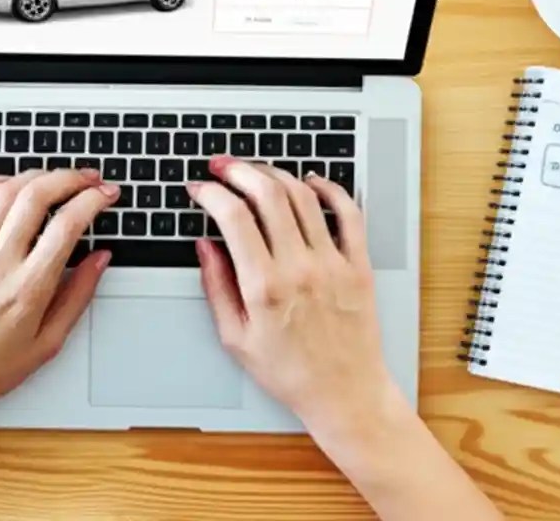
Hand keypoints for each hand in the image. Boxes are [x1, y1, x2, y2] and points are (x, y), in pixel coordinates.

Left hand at [0, 169, 116, 441]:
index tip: (106, 194)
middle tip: (87, 178)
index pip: (68, 225)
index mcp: (29, 288)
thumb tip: (99, 260)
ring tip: (52, 178)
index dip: (93, 200)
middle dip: (70, 178)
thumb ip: (77, 296)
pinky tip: (0, 184)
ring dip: (34, 176)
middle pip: (37, 197)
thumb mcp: (48, 343)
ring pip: (3, 193)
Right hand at [187, 157, 401, 438]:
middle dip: (239, 170)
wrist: (344, 393)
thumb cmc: (289, 372)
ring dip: (276, 173)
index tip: (200, 189)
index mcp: (264, 287)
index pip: (234, 218)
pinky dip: (330, 189)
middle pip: (268, 195)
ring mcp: (332, 264)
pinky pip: (349, 213)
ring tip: (257, 171)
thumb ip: (216, 287)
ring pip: (304, 196)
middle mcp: (299, 269)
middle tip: (223, 166)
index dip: (211, 193)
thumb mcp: (235, 338)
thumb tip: (204, 245)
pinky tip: (312, 182)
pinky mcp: (358, 265)